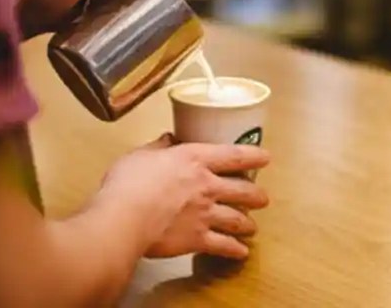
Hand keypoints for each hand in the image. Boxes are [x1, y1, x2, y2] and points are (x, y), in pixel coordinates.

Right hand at [97, 135, 270, 259]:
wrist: (124, 218)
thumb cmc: (128, 183)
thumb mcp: (141, 155)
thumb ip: (158, 147)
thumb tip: (168, 138)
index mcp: (195, 160)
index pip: (233, 155)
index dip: (253, 155)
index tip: (266, 158)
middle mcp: (207, 186)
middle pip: (243, 190)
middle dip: (257, 195)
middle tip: (262, 198)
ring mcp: (205, 214)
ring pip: (238, 219)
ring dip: (248, 224)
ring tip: (252, 227)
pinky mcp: (198, 239)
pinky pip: (224, 245)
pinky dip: (235, 250)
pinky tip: (241, 252)